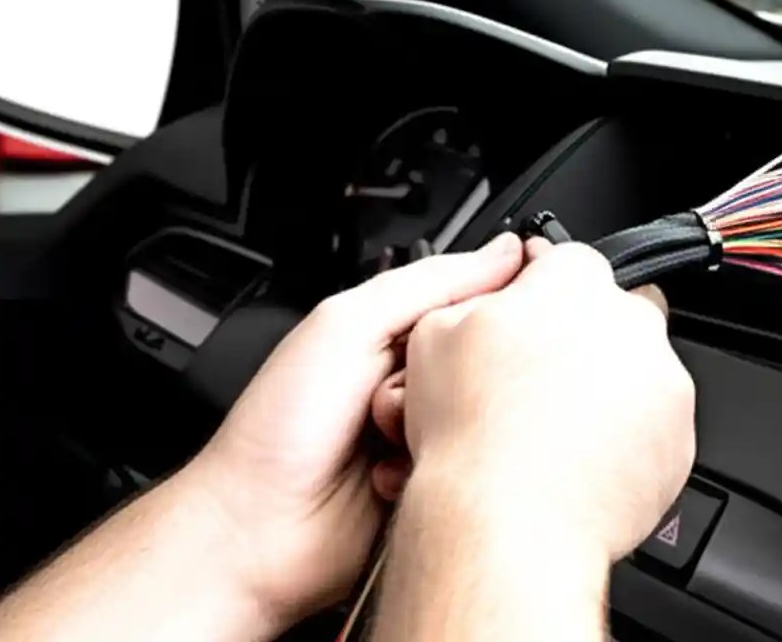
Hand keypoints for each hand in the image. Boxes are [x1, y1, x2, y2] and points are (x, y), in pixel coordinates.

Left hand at [184, 233, 523, 629]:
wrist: (257, 527)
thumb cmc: (279, 428)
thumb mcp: (347, 325)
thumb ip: (426, 284)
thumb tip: (500, 254)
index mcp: (395, 330)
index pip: (475, 297)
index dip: (500, 298)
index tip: (525, 299)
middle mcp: (415, 379)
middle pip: (486, 356)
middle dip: (465, 367)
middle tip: (420, 381)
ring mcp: (426, 430)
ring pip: (485, 410)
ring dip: (449, 419)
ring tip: (397, 430)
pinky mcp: (437, 477)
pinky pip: (477, 462)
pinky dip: (448, 463)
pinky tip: (407, 467)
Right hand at [404, 238, 694, 563]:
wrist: (511, 521)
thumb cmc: (472, 434)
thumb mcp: (435, 335)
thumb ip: (477, 296)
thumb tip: (494, 294)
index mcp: (573, 283)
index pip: (566, 260)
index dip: (540, 290)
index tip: (528, 314)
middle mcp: (629, 323)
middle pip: (611, 315)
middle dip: (582, 339)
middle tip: (539, 381)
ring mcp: (663, 380)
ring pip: (637, 372)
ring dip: (608, 390)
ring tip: (556, 432)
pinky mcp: (680, 438)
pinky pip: (655, 427)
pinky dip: (628, 440)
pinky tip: (581, 461)